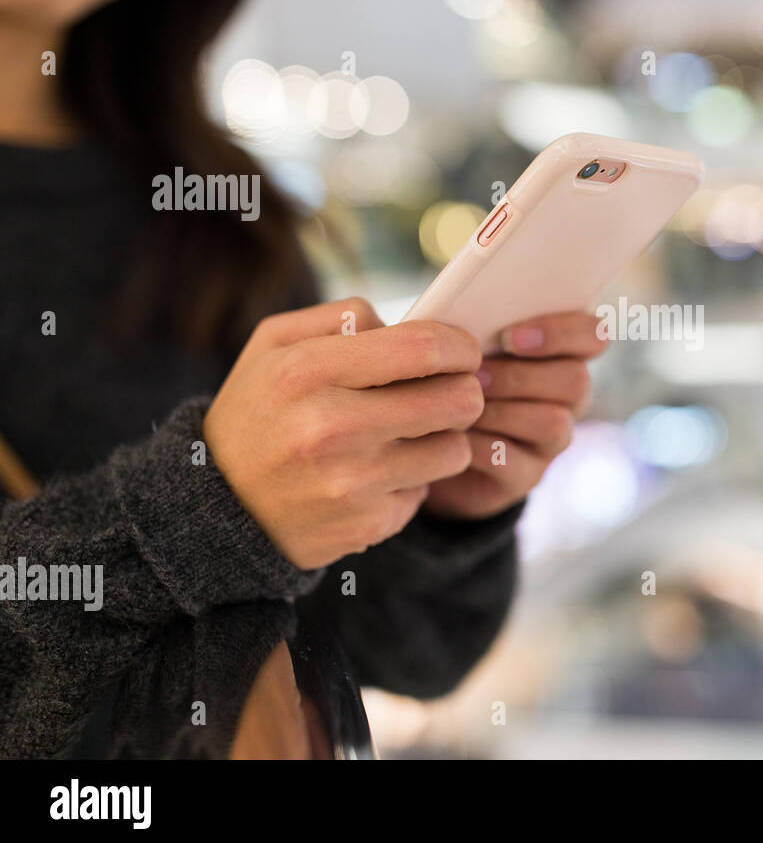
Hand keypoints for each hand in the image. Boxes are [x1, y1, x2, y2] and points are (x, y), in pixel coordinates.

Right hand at [204, 298, 483, 569]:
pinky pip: (426, 491)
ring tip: (411, 433)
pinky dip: (413, 479)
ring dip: (444, 439)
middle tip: (450, 391)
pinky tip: (379, 473)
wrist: (217, 507)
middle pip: (457, 401)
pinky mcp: (367, 524)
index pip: (423, 349)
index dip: (460, 347)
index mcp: (308, 372)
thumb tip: (409, 324)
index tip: (464, 352)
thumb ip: (343, 317)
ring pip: (455, 451)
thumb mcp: (275, 344)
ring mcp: (352, 483)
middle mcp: (331, 428)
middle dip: (466, 391)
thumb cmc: (259, 411)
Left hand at [422, 312, 606, 519]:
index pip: (593, 335)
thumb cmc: (448, 379)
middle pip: (575, 381)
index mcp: (562, 354)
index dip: (562, 333)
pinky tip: (449, 435)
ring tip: (458, 405)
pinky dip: (478, 445)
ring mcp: (551, 441)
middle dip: (519, 376)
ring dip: (502, 411)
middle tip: (475, 374)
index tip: (510, 336)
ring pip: (553, 423)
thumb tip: (463, 319)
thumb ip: (477, 328)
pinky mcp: (527, 476)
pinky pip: (515, 461)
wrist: (428, 444)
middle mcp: (568, 398)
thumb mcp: (463, 347)